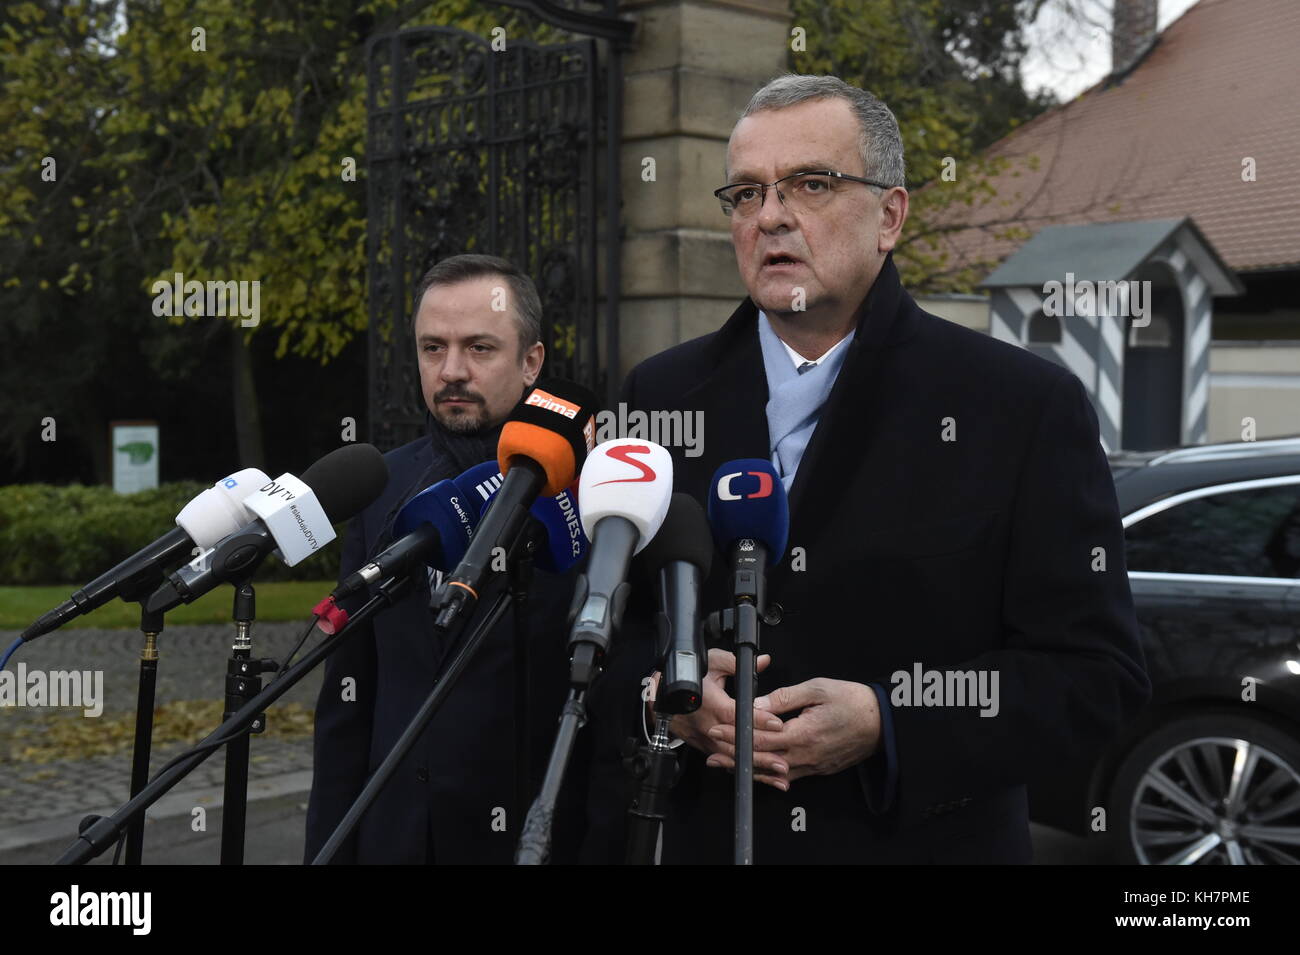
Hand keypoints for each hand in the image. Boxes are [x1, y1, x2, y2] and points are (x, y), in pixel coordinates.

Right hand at [648, 649, 785, 787]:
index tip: (777, 724)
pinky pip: (725, 760)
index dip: (757, 719)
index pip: (736, 714)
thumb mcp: (710, 662)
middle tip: (783, 762)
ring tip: (777, 776)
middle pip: (737, 743)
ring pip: (732, 757)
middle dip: (761, 754)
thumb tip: (762, 661)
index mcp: (711, 703)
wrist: (660, 696)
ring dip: (755, 767)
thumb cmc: (687, 677)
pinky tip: (760, 777)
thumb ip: (735, 663)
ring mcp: (705, 739)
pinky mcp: (704, 746)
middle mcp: (708, 725)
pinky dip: (743, 769)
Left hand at [707, 678, 880, 787]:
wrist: (882, 721)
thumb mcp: (817, 688)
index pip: (761, 738)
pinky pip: (790, 776)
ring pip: (774, 773)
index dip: (736, 736)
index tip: (718, 730)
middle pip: (762, 761)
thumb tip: (758, 705)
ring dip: (749, 769)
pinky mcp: (819, 769)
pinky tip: (758, 771)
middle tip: (712, 753)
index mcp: (803, 733)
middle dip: (735, 757)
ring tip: (727, 764)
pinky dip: (770, 775)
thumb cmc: (853, 701)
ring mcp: (813, 765)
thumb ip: (784, 697)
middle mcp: (806, 755)